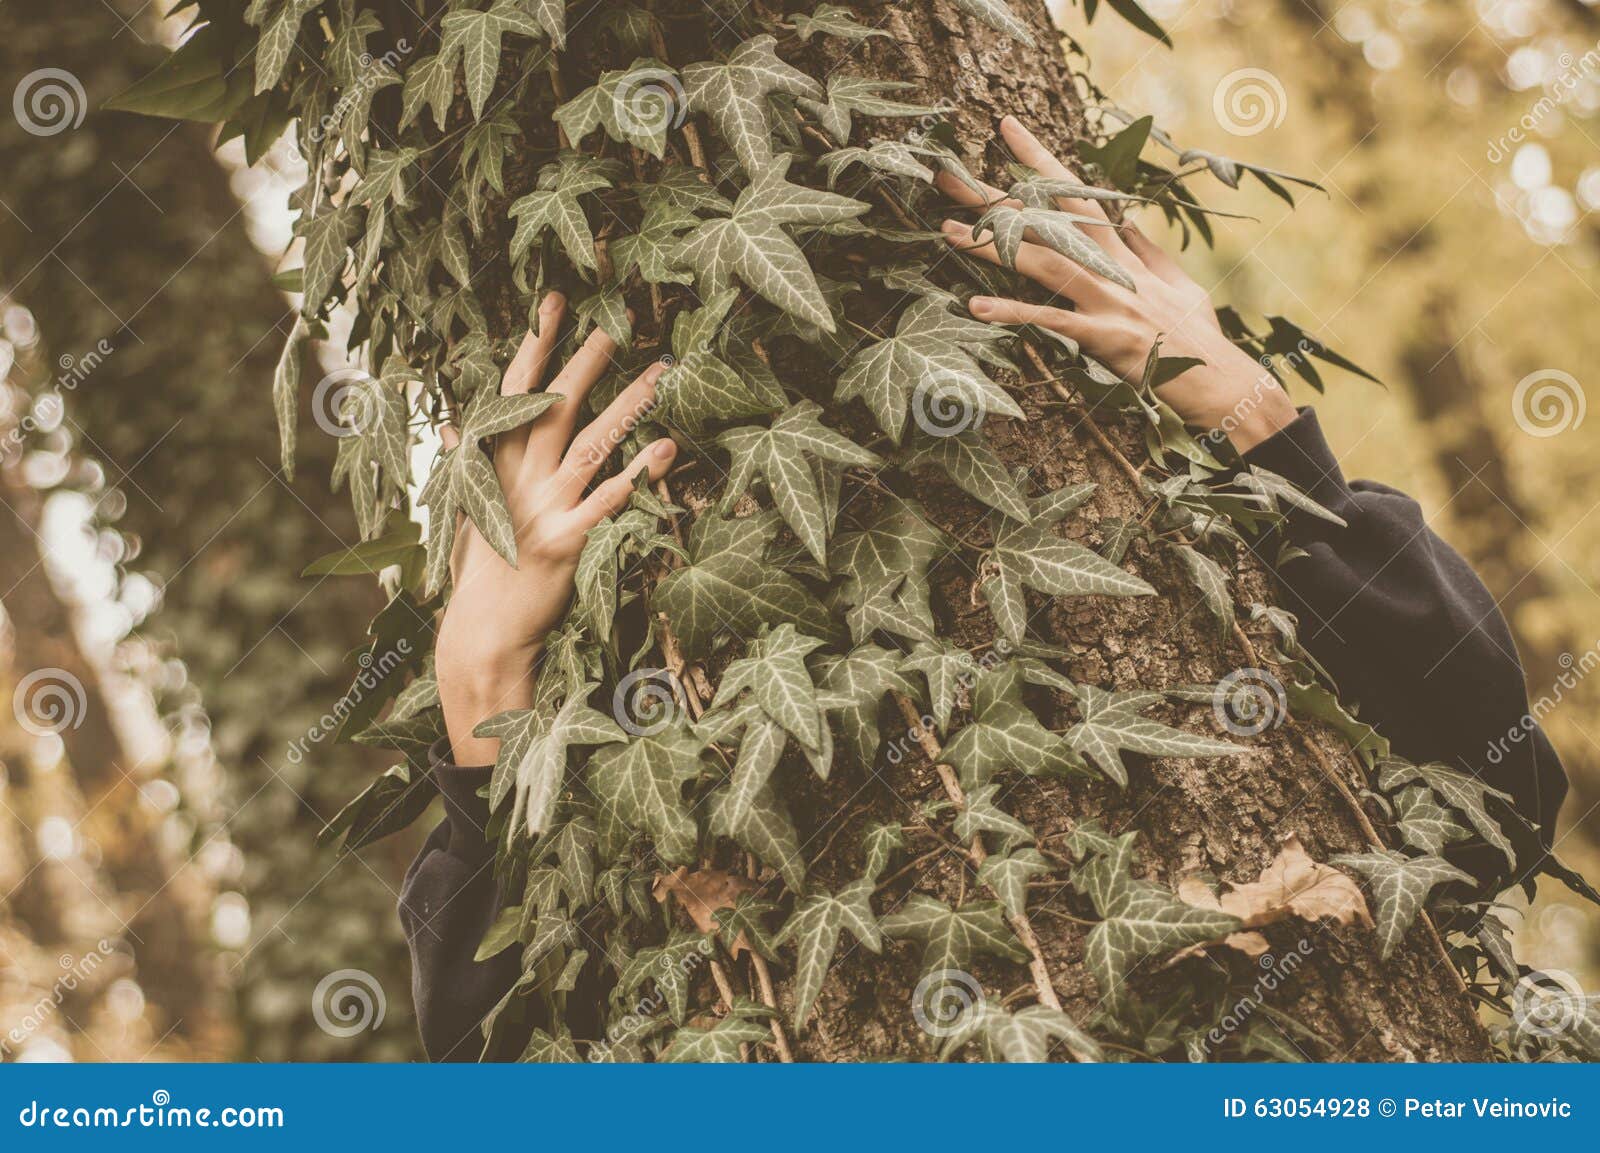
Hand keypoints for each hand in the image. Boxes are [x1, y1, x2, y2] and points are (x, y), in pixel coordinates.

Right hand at [435, 292, 676, 763]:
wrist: (482, 633)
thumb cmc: (482, 572)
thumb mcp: (467, 512)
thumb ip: (468, 466)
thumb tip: (455, 426)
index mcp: (496, 465)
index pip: (515, 393)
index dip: (534, 347)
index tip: (552, 304)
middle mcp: (520, 479)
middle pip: (555, 408)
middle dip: (584, 362)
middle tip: (614, 324)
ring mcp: (543, 509)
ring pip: (590, 445)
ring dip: (627, 407)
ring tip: (661, 375)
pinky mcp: (565, 542)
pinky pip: (607, 502)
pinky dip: (636, 475)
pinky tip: (667, 451)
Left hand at [938, 116, 1298, 452]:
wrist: (1218, 376)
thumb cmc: (1196, 334)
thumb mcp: (1174, 281)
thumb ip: (1143, 251)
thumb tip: (1124, 223)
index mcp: (1120, 252)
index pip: (1073, 192)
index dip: (1037, 160)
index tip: (1005, 128)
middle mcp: (1107, 267)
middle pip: (1043, 221)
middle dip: (993, 198)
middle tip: (946, 176)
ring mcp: (1103, 299)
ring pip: (1039, 261)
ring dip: (989, 246)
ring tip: (945, 230)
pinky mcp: (1100, 335)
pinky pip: (1048, 320)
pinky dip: (1011, 312)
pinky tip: (975, 306)